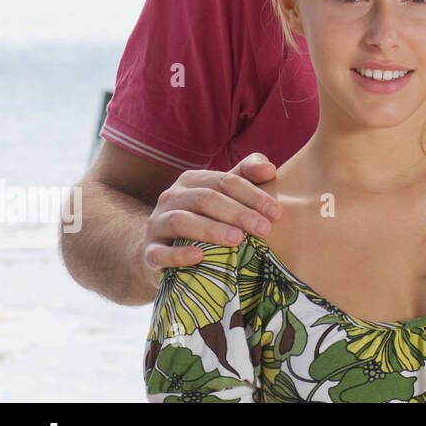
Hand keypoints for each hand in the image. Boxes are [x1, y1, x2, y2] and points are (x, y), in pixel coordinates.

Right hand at [140, 154, 280, 288]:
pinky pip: (159, 253)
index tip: (277, 213)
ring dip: (211, 229)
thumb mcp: (224, 196)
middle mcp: (171, 198)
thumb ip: (247, 176)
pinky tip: (199, 257)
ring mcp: (156, 224)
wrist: (161, 249)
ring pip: (181, 221)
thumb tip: (269, 168)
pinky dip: (178, 254)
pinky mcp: (148, 253)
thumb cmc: (204, 218)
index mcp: (193, 181)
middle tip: (264, 229)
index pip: (226, 181)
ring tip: (238, 240)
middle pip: (206, 199)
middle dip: (238, 213)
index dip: (253, 195)